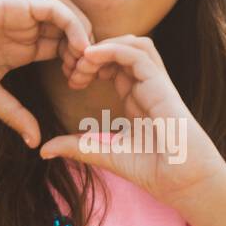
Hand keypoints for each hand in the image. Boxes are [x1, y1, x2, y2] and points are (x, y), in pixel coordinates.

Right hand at [0, 0, 93, 145]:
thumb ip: (14, 114)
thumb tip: (35, 142)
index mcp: (26, 47)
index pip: (64, 49)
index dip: (78, 65)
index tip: (80, 86)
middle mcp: (29, 28)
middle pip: (73, 32)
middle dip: (87, 52)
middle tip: (87, 75)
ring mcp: (25, 15)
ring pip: (70, 16)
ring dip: (84, 36)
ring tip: (84, 61)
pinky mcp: (18, 4)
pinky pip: (55, 9)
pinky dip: (72, 25)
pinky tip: (77, 46)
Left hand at [38, 34, 225, 207]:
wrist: (181, 181)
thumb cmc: (153, 170)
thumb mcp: (104, 154)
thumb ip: (77, 147)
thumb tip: (44, 150)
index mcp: (137, 99)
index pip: (114, 67)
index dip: (90, 65)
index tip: (71, 79)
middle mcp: (146, 87)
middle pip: (122, 50)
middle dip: (94, 53)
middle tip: (72, 69)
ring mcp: (156, 84)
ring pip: (133, 44)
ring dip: (105, 45)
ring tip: (82, 60)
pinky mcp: (162, 85)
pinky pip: (138, 54)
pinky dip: (113, 49)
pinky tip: (91, 57)